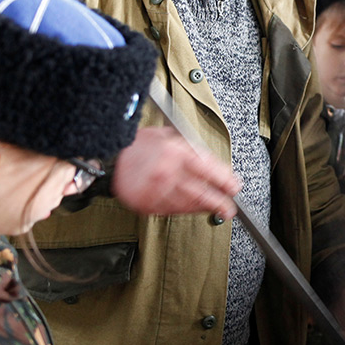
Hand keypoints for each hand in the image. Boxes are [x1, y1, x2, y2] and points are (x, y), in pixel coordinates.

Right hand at [112, 127, 239, 217]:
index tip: (234, 186)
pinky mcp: (147, 203)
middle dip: (220, 200)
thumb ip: (190, 148)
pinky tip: (196, 210)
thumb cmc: (139, 145)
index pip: (208, 169)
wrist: (109, 158)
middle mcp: (167, 172)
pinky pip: (173, 210)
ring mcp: (156, 189)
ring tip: (219, 209)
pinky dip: (187, 211)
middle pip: (201, 190)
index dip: (224, 180)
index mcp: (174, 152)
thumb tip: (212, 162)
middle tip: (231, 207)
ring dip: (206, 208)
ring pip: (189, 203)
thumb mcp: (167, 134)